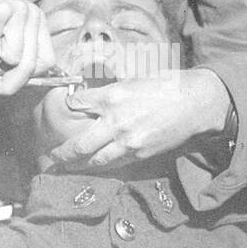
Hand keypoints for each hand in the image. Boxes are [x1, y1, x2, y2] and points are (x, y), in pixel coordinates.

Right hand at [0, 0, 55, 94]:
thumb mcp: (1, 36)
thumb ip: (15, 53)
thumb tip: (21, 83)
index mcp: (37, 20)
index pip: (47, 61)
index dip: (30, 79)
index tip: (9, 86)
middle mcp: (33, 14)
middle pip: (31, 65)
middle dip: (10, 84)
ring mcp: (19, 10)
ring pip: (12, 58)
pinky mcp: (1, 11)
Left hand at [46, 68, 230, 170]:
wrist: (194, 103)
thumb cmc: (166, 85)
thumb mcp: (134, 79)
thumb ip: (112, 91)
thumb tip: (93, 98)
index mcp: (112, 96)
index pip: (77, 104)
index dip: (69, 106)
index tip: (66, 108)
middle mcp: (116, 121)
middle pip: (79, 144)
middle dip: (62, 153)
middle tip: (52, 156)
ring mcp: (127, 141)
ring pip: (95, 160)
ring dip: (77, 166)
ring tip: (66, 168)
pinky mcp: (140, 154)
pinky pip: (114, 164)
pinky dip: (101, 166)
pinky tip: (92, 167)